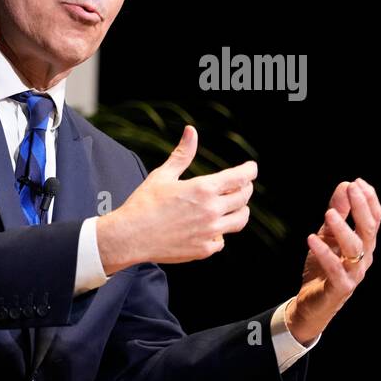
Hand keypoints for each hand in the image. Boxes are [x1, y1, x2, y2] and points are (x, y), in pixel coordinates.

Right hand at [96, 125, 255, 272]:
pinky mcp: (203, 249)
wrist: (129, 236)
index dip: (250, 170)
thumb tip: (191, 131)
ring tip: (230, 207)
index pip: (241, 177)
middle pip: (244, 197)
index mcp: (203, 189)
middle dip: (245, 188)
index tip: (251, 168)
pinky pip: (222, 241)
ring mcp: (209, 232)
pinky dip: (219, 233)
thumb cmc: (143, 204)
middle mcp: (211, 210)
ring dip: (239, 211)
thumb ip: (183, 154)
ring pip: (240, 219)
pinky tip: (210, 228)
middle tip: (238, 186)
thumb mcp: (163, 175)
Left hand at [285, 178, 380, 344]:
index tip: (357, 182)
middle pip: (369, 230)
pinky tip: (311, 238)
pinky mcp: (340, 287)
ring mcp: (354, 273)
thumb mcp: (327, 236)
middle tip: (351, 188)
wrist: (311, 304)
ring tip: (329, 213)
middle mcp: (364, 257)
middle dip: (362, 207)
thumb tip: (344, 186)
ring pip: (354, 248)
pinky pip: (335, 269)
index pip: (374, 219)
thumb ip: (337, 213)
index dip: (369, 200)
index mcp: (364, 244)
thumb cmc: (322, 268)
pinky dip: (324, 253)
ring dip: (342, 229)